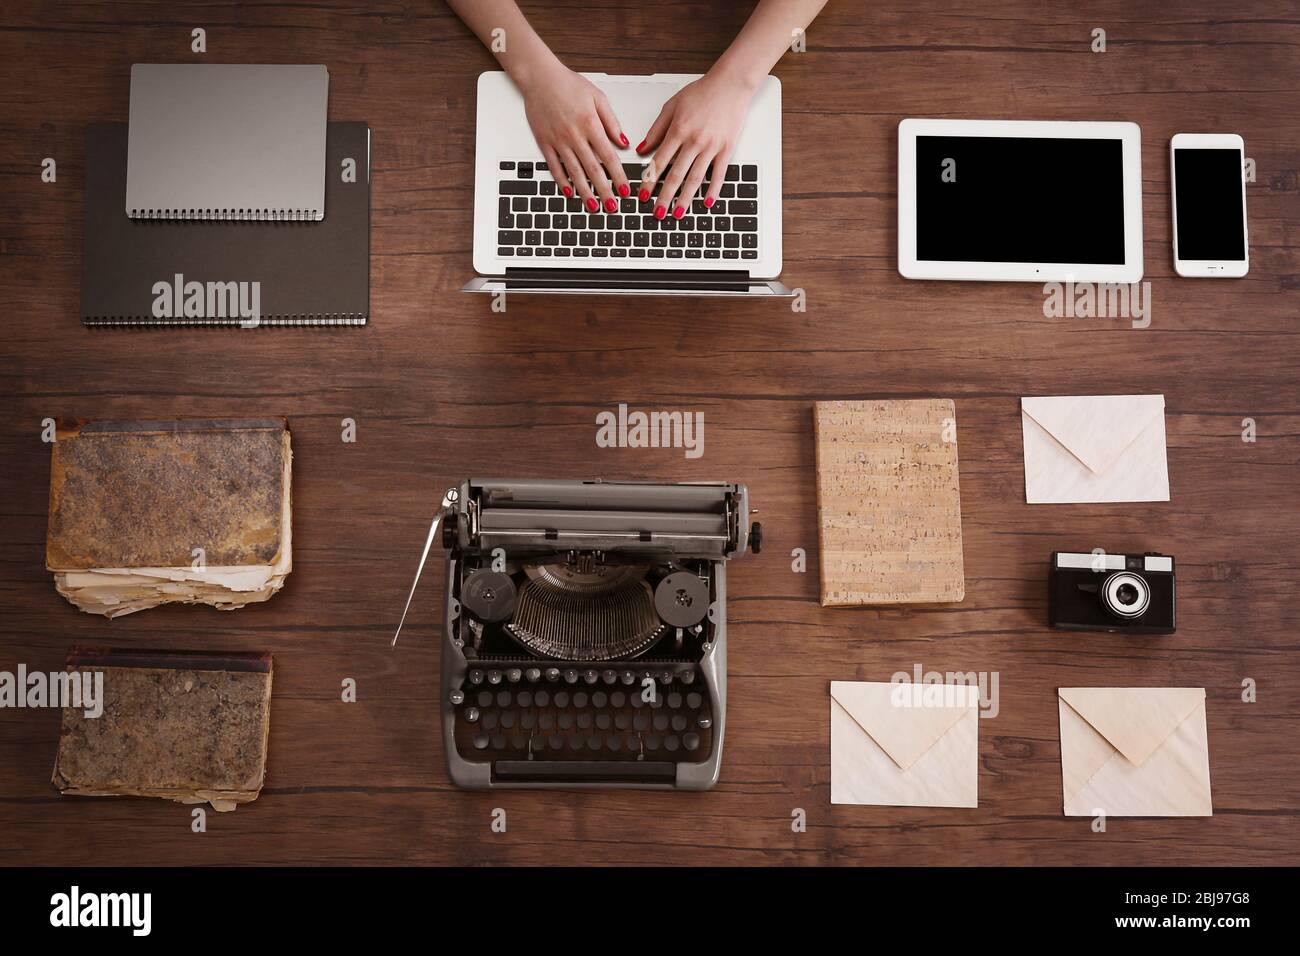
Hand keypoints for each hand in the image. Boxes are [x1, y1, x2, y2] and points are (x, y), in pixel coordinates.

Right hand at [521, 63, 631, 212]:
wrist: (540, 77)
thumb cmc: (569, 85)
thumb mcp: (598, 98)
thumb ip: (612, 122)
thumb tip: (624, 143)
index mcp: (591, 124)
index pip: (609, 157)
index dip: (618, 176)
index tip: (625, 190)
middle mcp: (574, 135)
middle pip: (593, 170)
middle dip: (604, 191)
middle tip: (612, 207)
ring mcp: (558, 141)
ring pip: (574, 172)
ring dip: (585, 192)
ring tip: (593, 206)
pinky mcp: (545, 142)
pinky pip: (555, 167)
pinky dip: (562, 181)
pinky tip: (569, 193)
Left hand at [635, 70, 756, 218]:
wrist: (730, 84)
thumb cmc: (701, 93)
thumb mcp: (672, 106)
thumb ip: (656, 129)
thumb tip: (642, 149)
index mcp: (678, 130)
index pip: (659, 162)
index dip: (649, 181)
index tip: (642, 195)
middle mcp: (693, 141)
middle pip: (675, 175)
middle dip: (664, 197)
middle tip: (657, 214)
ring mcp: (711, 147)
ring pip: (695, 179)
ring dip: (685, 199)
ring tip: (677, 214)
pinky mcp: (726, 149)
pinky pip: (719, 174)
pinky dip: (713, 190)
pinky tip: (706, 202)